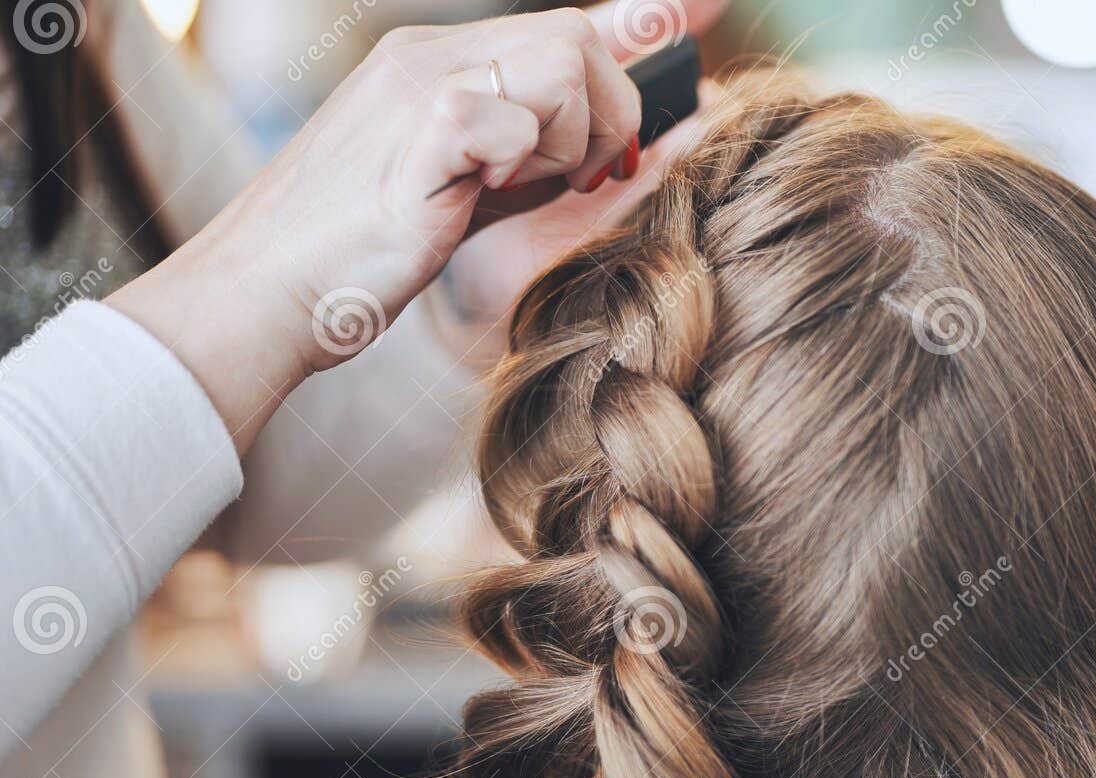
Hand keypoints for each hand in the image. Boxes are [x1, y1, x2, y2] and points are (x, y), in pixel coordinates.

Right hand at [110, 5, 649, 449]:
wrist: (262, 294)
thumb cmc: (355, 255)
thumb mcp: (457, 190)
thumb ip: (528, 155)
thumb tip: (622, 148)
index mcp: (436, 64)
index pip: (563, 22)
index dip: (639, 20)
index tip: (697, 15)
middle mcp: (428, 56)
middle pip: (576, 34)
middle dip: (609, 112)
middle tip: (582, 178)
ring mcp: (419, 87)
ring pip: (560, 63)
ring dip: (568, 140)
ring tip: (522, 189)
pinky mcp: (419, 131)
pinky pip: (512, 117)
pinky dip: (519, 162)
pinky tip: (479, 194)